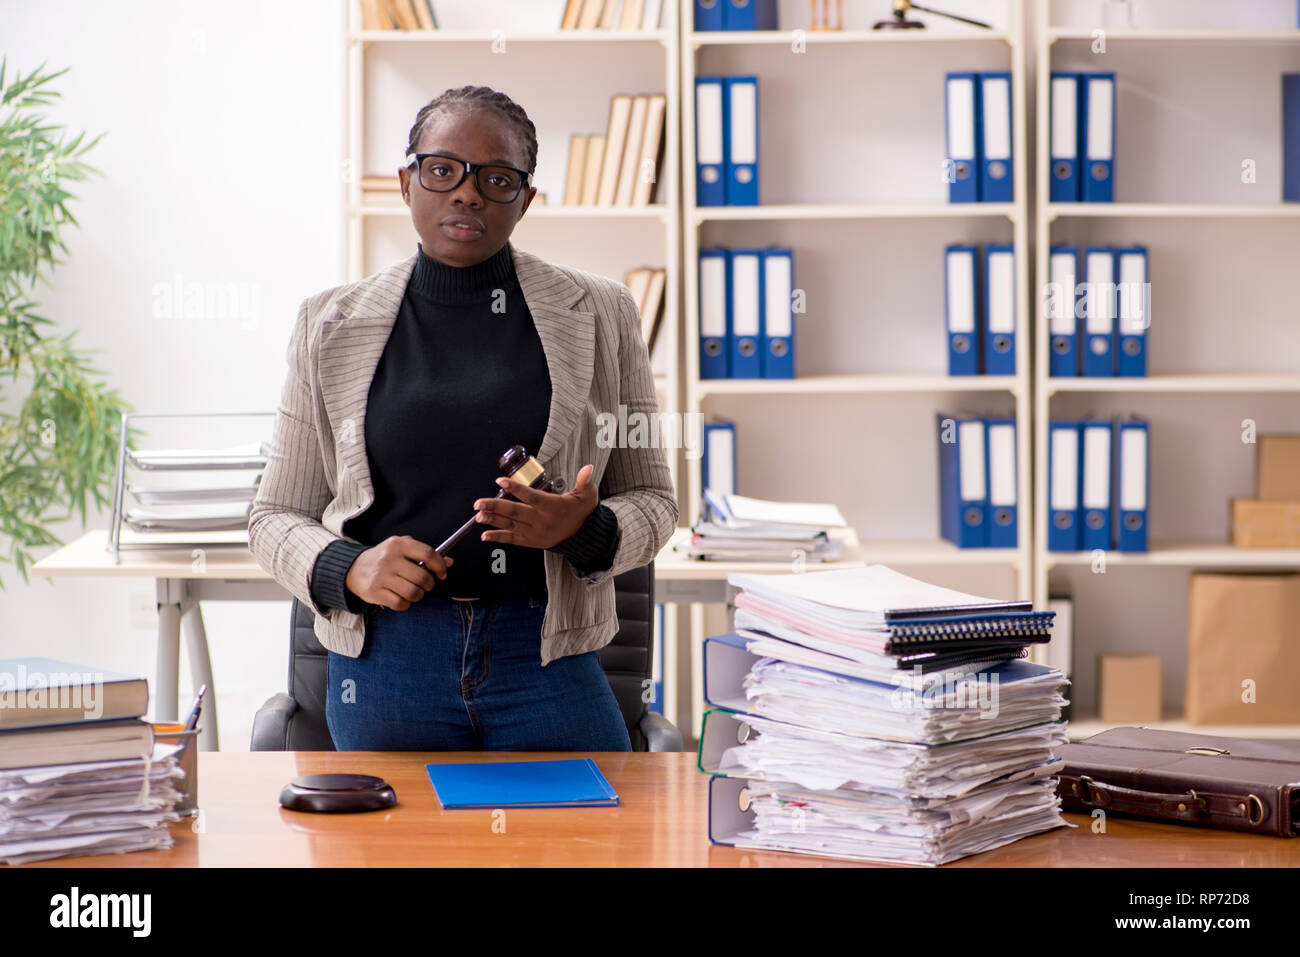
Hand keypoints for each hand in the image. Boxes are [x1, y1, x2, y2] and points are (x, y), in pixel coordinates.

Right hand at [344, 534, 452, 610]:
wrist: (353, 569)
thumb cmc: (384, 558)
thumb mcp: (402, 549)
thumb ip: (425, 554)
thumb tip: (449, 562)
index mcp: (398, 544)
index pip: (427, 554)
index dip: (440, 566)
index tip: (442, 574)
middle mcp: (389, 559)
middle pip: (422, 577)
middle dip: (429, 584)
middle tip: (426, 585)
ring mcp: (381, 576)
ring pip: (413, 592)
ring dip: (418, 595)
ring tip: (414, 591)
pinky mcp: (375, 592)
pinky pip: (400, 603)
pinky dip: (405, 604)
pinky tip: (401, 598)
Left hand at [473, 464, 598, 548]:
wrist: (583, 537)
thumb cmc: (582, 512)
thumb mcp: (588, 496)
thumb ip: (585, 481)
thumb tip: (588, 468)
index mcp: (551, 506)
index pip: (530, 496)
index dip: (515, 488)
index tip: (500, 481)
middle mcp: (541, 520)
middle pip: (514, 512)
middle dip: (495, 507)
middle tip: (478, 503)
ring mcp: (534, 533)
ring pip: (510, 525)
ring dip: (492, 520)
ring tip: (478, 516)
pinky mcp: (531, 542)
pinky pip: (512, 539)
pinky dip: (498, 537)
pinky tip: (485, 535)